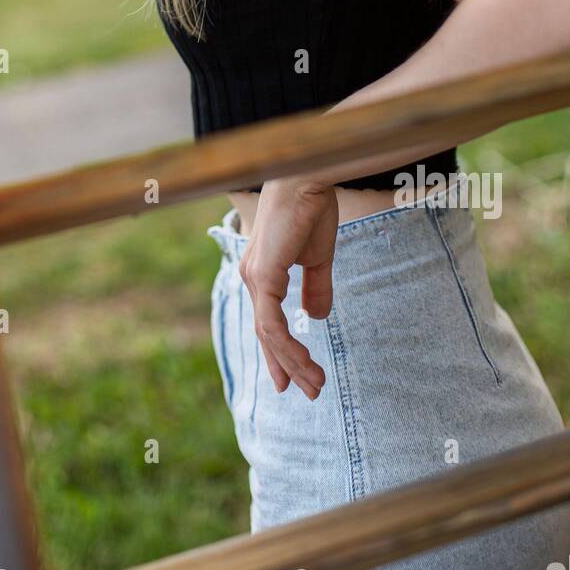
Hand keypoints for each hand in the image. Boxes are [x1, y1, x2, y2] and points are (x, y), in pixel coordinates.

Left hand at [238, 180, 338, 399]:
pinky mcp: (262, 275)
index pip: (267, 321)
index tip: (292, 379)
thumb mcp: (317, 258)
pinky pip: (271, 323)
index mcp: (263, 271)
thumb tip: (315, 317)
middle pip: (266, 333)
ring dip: (291, 362)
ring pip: (268, 334)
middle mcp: (252, 276)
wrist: (308, 178)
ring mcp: (254, 277)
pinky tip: (303, 362)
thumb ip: (315, 288)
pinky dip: (286, 347)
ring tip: (315, 384)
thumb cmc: (311, 208)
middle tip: (310, 390)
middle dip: (287, 365)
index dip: (279, 352)